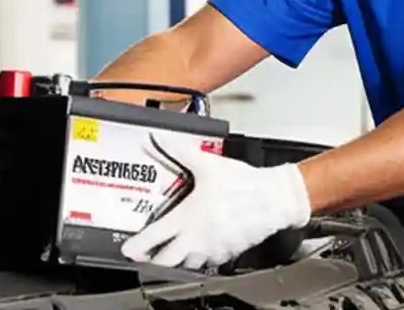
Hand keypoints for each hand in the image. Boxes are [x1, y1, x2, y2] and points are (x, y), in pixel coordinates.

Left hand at [120, 132, 311, 269]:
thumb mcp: (207, 163)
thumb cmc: (245, 184)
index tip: (128, 248)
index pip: (154, 238)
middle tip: (146, 255)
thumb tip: (160, 138)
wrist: (274, 199)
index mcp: (187, 217)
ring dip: (176, 260)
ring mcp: (212, 249)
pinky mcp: (227, 253)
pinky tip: (199, 247)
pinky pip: (207, 262)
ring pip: (185, 265)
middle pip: (165, 262)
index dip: (137, 246)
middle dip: (153, 260)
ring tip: (172, 251)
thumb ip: (179, 151)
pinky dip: (199, 258)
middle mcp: (196, 238)